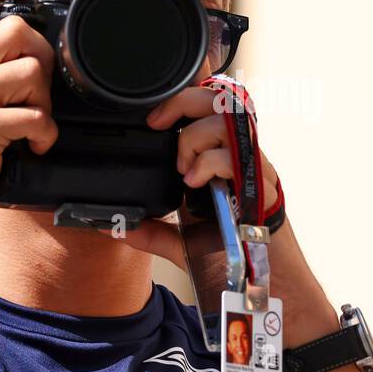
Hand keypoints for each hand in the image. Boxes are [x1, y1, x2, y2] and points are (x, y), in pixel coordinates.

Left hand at [103, 85, 281, 266]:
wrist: (261, 274)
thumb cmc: (225, 247)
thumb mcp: (178, 237)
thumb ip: (147, 229)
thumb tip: (110, 227)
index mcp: (220, 153)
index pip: (208, 105)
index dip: (183, 97)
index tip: (152, 118)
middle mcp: (238, 151)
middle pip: (220, 97)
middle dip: (185, 101)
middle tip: (159, 125)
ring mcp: (252, 163)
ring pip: (227, 119)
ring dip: (195, 137)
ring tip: (182, 169)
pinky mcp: (261, 181)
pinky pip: (236, 155)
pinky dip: (209, 163)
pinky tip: (194, 182)